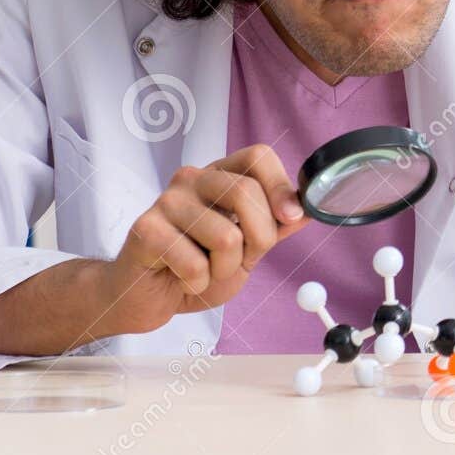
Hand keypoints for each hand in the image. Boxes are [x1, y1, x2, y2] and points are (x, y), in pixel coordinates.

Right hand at [99, 144, 308, 334]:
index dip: (280, 187)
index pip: (257, 156)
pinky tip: (179, 278)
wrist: (146, 297)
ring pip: (226, 237)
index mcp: (218, 176)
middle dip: (257, 241)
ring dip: (222, 271)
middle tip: (235, 261)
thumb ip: (273, 228)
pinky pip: (196, 264)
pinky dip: (197, 283)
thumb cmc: (192, 269)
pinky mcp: (146, 229)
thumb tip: (308, 209)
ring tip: (200, 271)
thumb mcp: (245, 251)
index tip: (290, 220)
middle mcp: (191, 180)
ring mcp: (166, 201)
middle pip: (245, 193)